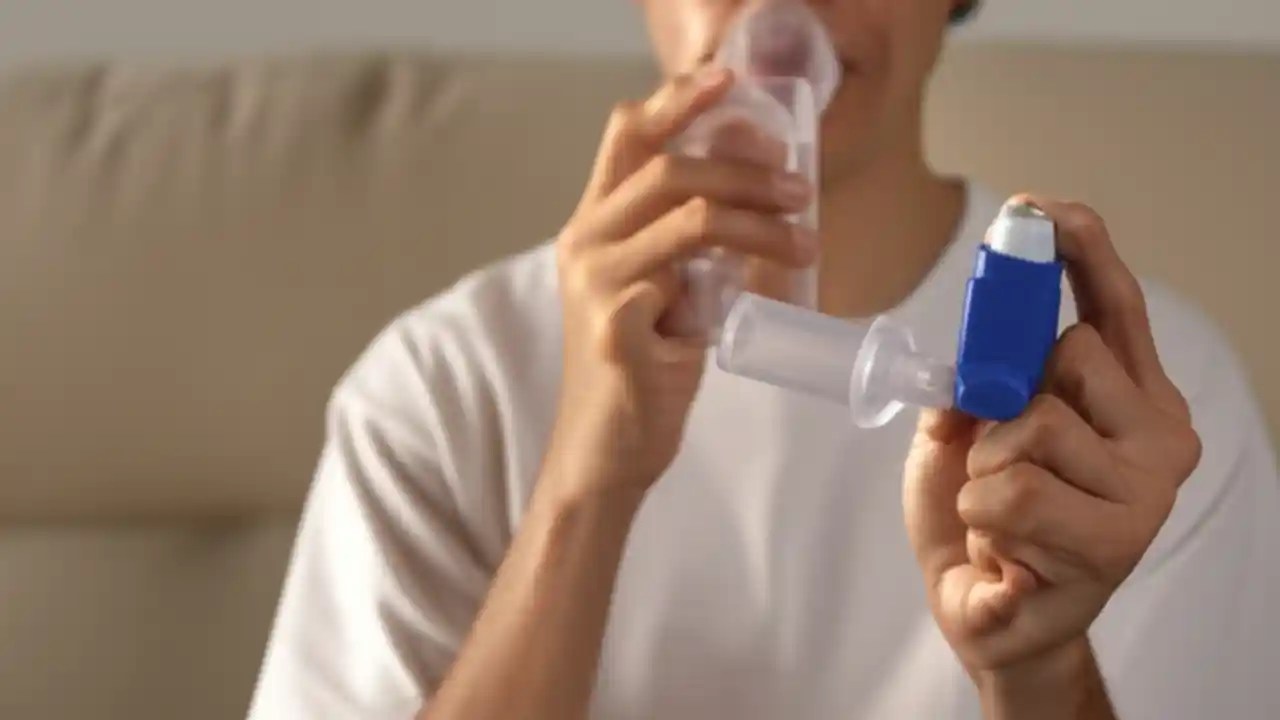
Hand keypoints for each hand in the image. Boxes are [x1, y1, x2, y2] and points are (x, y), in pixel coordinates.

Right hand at [547, 68, 816, 494]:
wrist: (606, 452)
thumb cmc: (640, 374)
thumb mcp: (664, 293)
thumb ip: (690, 245)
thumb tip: (757, 195)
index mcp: (593, 227)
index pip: (625, 135)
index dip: (677, 98)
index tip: (730, 81)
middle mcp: (585, 242)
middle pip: (670, 166)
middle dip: (748, 169)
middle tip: (799, 190)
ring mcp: (597, 280)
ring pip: (692, 214)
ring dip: (762, 221)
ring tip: (807, 240)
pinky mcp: (617, 320)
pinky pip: (690, 274)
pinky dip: (741, 272)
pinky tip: (767, 290)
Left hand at [903, 198, 1202, 682]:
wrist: (989, 620)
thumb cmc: (984, 519)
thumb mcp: (960, 438)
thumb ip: (971, 389)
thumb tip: (969, 364)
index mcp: (1132, 401)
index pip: (1115, 310)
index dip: (1083, 251)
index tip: (1042, 207)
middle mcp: (1159, 439)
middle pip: (1065, 357)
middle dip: (1001, 408)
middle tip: (1000, 463)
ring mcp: (1146, 494)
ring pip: (1029, 430)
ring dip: (983, 475)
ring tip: (1002, 517)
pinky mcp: (1116, 546)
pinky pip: (1012, 497)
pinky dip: (981, 521)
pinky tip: (1008, 554)